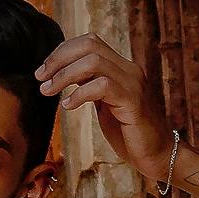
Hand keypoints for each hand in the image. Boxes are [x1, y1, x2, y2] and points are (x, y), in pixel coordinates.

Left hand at [34, 34, 173, 182]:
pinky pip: (102, 86)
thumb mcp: (104, 104)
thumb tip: (63, 75)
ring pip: (93, 61)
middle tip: (41, 78)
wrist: (158, 155)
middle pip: (89, 45)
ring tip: (48, 91)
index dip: (62, 51)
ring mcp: (133, 83)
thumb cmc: (129, 133)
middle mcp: (129, 70)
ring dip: (64, 75)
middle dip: (59, 59)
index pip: (89, 42)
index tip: (44, 70)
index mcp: (121, 68)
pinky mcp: (133, 101)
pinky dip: (80, 93)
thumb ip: (89, 86)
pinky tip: (68, 105)